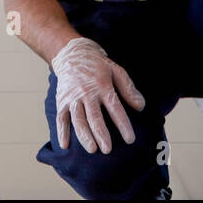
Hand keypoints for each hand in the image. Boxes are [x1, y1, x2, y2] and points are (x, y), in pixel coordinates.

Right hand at [51, 37, 145, 154]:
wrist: (72, 53)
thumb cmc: (98, 64)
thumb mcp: (116, 70)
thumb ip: (128, 88)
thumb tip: (141, 106)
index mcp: (102, 86)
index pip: (115, 108)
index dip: (123, 124)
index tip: (130, 139)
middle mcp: (87, 93)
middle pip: (94, 117)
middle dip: (101, 134)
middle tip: (108, 150)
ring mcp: (72, 97)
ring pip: (77, 119)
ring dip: (84, 136)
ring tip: (92, 149)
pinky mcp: (61, 100)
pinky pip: (61, 118)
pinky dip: (62, 132)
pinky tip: (65, 145)